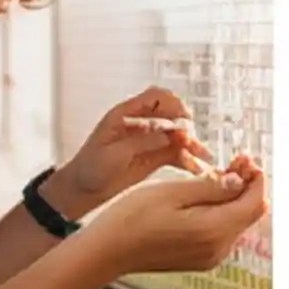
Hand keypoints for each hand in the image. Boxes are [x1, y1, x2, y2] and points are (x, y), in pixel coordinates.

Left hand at [44, 86, 211, 218]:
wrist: (82, 190)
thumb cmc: (89, 169)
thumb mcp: (114, 154)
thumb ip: (141, 142)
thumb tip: (168, 133)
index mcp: (125, 115)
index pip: (154, 97)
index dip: (172, 103)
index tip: (185, 116)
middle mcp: (140, 125)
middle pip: (170, 115)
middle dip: (186, 126)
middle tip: (193, 140)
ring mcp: (148, 141)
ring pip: (177, 136)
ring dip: (192, 145)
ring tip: (206, 158)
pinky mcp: (153, 158)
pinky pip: (175, 155)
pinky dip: (188, 160)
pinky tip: (198, 169)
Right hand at [86, 154, 267, 275]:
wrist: (107, 251)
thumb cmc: (131, 218)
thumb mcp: (171, 192)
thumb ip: (210, 187)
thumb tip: (239, 180)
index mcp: (213, 230)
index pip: (254, 202)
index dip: (256, 177)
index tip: (245, 158)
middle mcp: (217, 249)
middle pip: (249, 213)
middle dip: (247, 186)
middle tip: (234, 161)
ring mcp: (210, 257)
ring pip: (237, 222)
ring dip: (234, 198)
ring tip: (217, 175)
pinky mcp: (200, 259)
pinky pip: (222, 232)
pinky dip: (221, 212)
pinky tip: (205, 196)